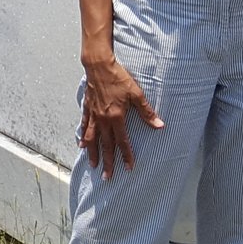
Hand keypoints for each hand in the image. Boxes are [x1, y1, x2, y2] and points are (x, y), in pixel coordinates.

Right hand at [79, 57, 163, 178]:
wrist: (99, 66)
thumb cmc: (119, 78)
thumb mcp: (136, 94)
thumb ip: (147, 112)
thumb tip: (160, 126)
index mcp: (116, 117)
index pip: (122, 142)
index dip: (126, 156)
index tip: (128, 168)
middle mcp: (103, 119)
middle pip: (106, 145)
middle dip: (108, 162)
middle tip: (107, 177)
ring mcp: (93, 115)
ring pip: (92, 139)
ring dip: (93, 154)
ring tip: (93, 165)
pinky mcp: (87, 109)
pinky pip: (84, 126)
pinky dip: (83, 137)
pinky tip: (82, 145)